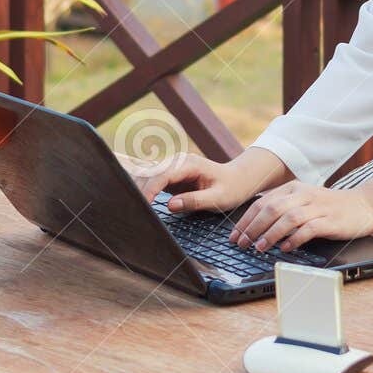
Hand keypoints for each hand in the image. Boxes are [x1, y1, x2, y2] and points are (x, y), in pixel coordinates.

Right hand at [125, 151, 256, 213]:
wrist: (239, 179)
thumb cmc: (232, 188)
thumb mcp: (218, 198)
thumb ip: (195, 201)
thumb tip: (171, 205)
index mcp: (189, 164)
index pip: (163, 175)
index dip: (150, 189)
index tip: (144, 205)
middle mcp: (178, 162)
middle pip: (150, 173)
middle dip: (140, 190)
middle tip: (133, 211)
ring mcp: (173, 167)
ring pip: (148, 175)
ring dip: (139, 190)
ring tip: (133, 208)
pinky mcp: (171, 175)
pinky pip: (152, 181)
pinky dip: (144, 191)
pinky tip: (139, 202)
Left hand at [228, 177, 372, 252]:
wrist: (364, 206)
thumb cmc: (330, 208)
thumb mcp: (304, 202)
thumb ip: (283, 209)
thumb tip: (254, 228)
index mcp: (293, 188)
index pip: (263, 203)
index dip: (246, 220)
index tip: (234, 236)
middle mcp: (303, 194)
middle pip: (271, 209)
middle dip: (252, 228)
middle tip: (242, 244)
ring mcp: (317, 207)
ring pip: (287, 218)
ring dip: (270, 234)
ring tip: (259, 248)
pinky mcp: (330, 220)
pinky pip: (308, 229)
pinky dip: (293, 239)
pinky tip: (284, 248)